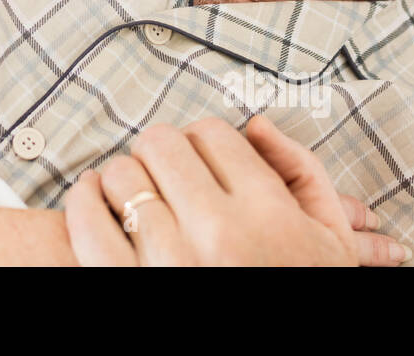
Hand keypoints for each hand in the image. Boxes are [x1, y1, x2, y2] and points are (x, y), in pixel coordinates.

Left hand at [64, 115, 412, 265]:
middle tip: (165, 171)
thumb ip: (303, 173)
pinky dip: (84, 202)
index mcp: (268, 216)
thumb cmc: (299, 286)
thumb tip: (256, 126)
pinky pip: (87, 221)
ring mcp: (168, 261)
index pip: (213, 134)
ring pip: (122, 175)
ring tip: (134, 191)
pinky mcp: (126, 283)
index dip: (204, 141)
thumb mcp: (329, 240)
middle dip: (162, 152)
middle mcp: (218, 234)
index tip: (200, 159)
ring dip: (125, 177)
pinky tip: (95, 200)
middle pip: (162, 144)